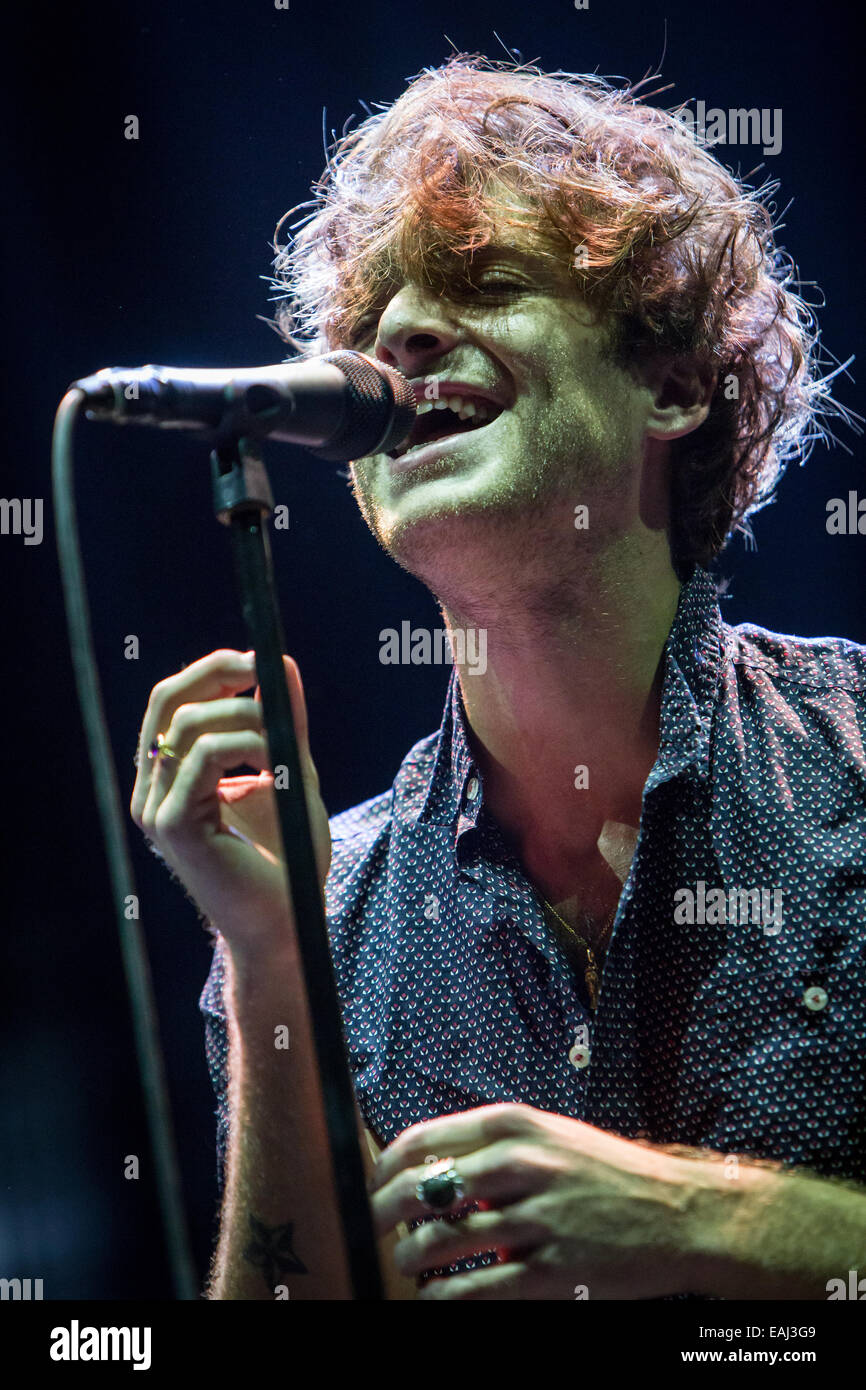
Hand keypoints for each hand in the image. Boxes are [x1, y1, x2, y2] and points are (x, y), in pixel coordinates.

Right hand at [130, 648, 330, 955]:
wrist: (287, 923)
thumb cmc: (288, 858)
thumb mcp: (291, 771)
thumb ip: (284, 721)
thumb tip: (281, 662)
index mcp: (171, 778)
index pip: (171, 702)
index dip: (210, 669)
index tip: (257, 660)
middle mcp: (153, 791)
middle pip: (166, 701)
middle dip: (217, 673)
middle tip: (263, 670)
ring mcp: (156, 809)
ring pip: (189, 726)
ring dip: (248, 719)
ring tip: (288, 746)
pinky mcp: (172, 826)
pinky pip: (204, 758)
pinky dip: (248, 746)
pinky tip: (280, 767)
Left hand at [369, 1103, 719, 1299]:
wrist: (684, 1212)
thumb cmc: (612, 1174)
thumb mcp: (553, 1137)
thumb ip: (495, 1149)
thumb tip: (432, 1172)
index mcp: (518, 1125)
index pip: (424, 1138)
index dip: (385, 1166)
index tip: (372, 1183)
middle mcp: (523, 1165)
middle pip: (422, 1188)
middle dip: (384, 1213)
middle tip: (372, 1227)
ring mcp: (538, 1218)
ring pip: (442, 1240)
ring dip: (411, 1257)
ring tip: (405, 1264)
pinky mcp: (554, 1270)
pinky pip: (479, 1287)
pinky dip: (446, 1295)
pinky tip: (435, 1295)